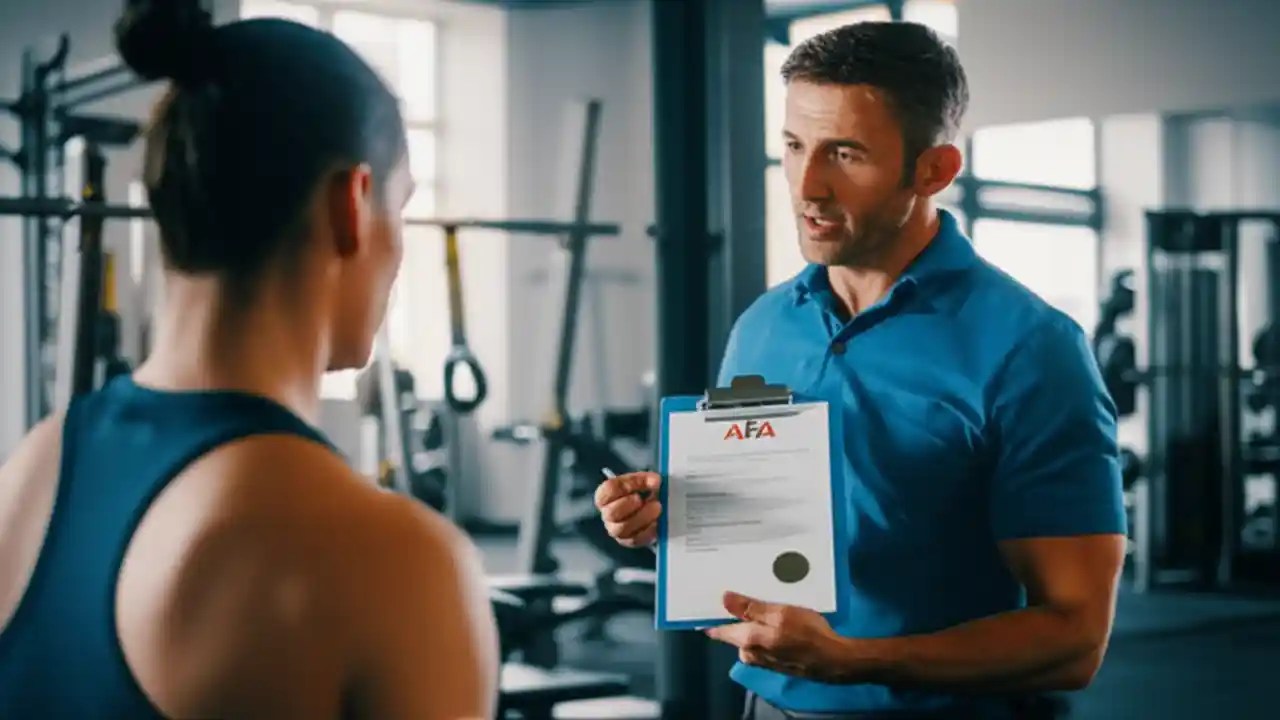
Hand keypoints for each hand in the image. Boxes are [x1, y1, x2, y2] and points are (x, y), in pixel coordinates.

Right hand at [593, 471, 661, 547]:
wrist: (649, 507)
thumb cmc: (641, 492)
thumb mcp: (642, 480)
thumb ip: (646, 479)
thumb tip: (655, 482)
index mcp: (605, 496)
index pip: (610, 489)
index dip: (630, 484)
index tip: (651, 481)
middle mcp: (607, 514)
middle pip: (612, 512)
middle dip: (632, 505)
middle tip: (651, 499)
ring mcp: (616, 530)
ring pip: (623, 528)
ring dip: (643, 518)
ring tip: (657, 509)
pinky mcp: (628, 541)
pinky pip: (635, 539)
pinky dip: (648, 531)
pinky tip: (656, 522)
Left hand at [705, 591, 849, 682]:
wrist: (833, 659)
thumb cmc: (807, 633)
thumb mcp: (779, 614)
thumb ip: (750, 608)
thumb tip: (723, 598)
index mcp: (746, 641)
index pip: (717, 629)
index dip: (711, 613)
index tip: (708, 597)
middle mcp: (749, 652)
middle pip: (733, 630)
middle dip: (733, 612)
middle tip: (737, 588)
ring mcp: (761, 658)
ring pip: (748, 634)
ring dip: (751, 618)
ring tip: (759, 596)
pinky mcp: (774, 659)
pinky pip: (760, 639)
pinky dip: (763, 626)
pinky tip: (774, 614)